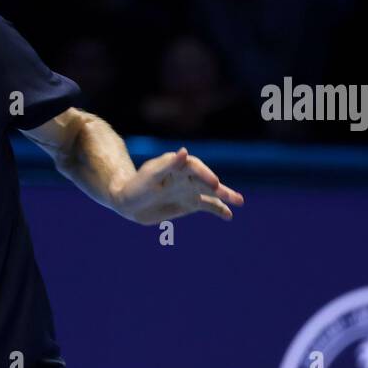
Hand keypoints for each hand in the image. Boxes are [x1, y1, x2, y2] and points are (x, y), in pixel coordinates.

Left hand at [111, 147, 243, 224]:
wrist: (128, 202)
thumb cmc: (135, 187)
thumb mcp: (150, 176)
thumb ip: (168, 165)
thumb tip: (184, 152)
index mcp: (176, 166)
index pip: (195, 167)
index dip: (206, 174)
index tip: (215, 184)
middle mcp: (186, 176)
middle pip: (206, 180)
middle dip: (219, 188)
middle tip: (233, 196)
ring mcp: (189, 190)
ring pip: (211, 192)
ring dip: (225, 196)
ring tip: (240, 202)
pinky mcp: (189, 203)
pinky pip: (207, 206)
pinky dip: (218, 209)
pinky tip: (229, 215)